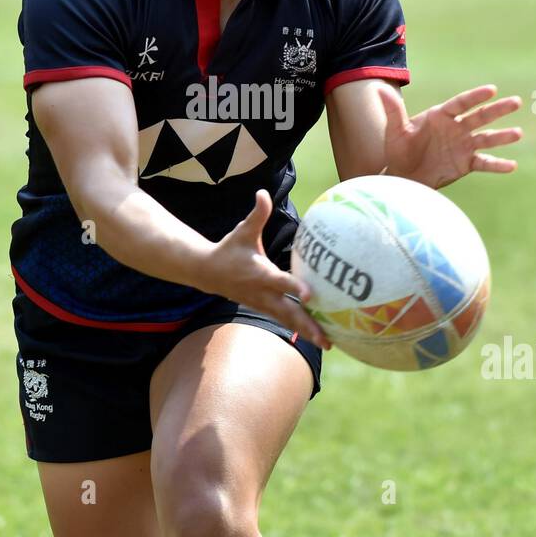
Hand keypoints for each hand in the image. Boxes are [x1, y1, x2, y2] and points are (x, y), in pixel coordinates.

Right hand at [202, 190, 332, 349]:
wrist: (207, 272)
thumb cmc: (229, 249)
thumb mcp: (243, 230)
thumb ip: (257, 214)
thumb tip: (262, 192)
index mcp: (261, 273)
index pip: (281, 282)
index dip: (294, 288)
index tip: (310, 296)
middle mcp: (264, 293)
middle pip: (289, 312)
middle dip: (308, 325)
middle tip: (327, 338)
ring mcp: (263, 304)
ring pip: (288, 321)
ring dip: (307, 333)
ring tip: (328, 344)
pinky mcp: (263, 308)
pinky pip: (284, 321)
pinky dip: (299, 329)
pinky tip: (316, 336)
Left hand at [377, 83, 522, 188]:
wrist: (403, 176)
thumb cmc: (398, 150)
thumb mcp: (395, 131)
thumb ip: (393, 111)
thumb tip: (379, 90)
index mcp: (441, 116)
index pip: (461, 103)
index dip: (476, 96)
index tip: (492, 89)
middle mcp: (456, 128)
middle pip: (480, 117)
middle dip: (498, 110)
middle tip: (516, 101)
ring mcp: (463, 145)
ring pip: (486, 138)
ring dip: (502, 136)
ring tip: (518, 133)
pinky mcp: (466, 163)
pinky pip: (484, 163)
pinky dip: (498, 164)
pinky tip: (512, 165)